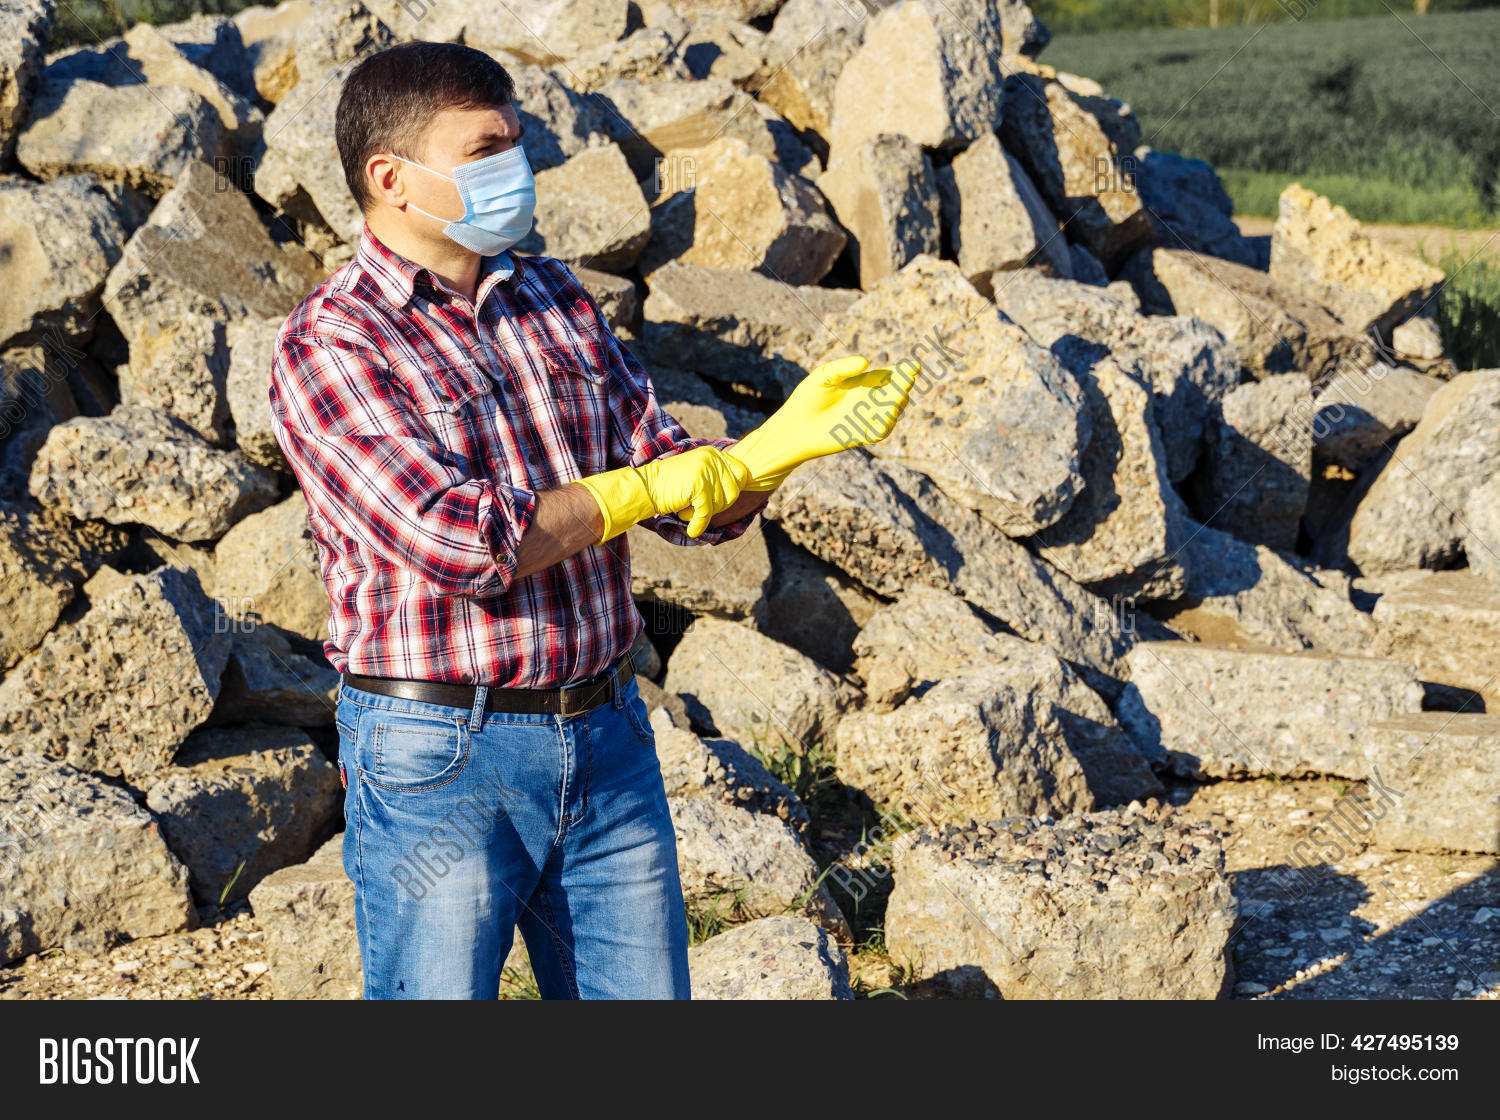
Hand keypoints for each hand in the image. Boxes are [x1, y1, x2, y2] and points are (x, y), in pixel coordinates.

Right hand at [638, 446, 749, 537]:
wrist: (646, 487)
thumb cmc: (672, 485)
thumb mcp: (699, 472)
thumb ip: (718, 476)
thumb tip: (743, 486)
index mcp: (714, 454)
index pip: (741, 474)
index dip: (733, 491)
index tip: (718, 500)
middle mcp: (712, 458)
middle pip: (733, 492)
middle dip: (719, 506)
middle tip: (700, 508)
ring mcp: (705, 470)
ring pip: (721, 503)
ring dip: (705, 513)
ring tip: (688, 508)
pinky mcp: (698, 485)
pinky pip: (707, 512)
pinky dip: (699, 524)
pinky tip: (692, 529)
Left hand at [727, 355, 918, 489]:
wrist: (795, 427)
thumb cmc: (807, 398)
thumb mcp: (824, 376)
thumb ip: (843, 368)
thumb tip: (866, 362)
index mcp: (864, 383)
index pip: (890, 376)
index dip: (903, 372)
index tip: (914, 367)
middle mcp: (870, 400)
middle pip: (895, 392)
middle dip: (903, 386)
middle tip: (907, 379)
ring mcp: (868, 418)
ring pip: (892, 412)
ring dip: (896, 404)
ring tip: (897, 395)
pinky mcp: (862, 435)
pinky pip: (881, 431)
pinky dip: (886, 424)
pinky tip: (886, 416)